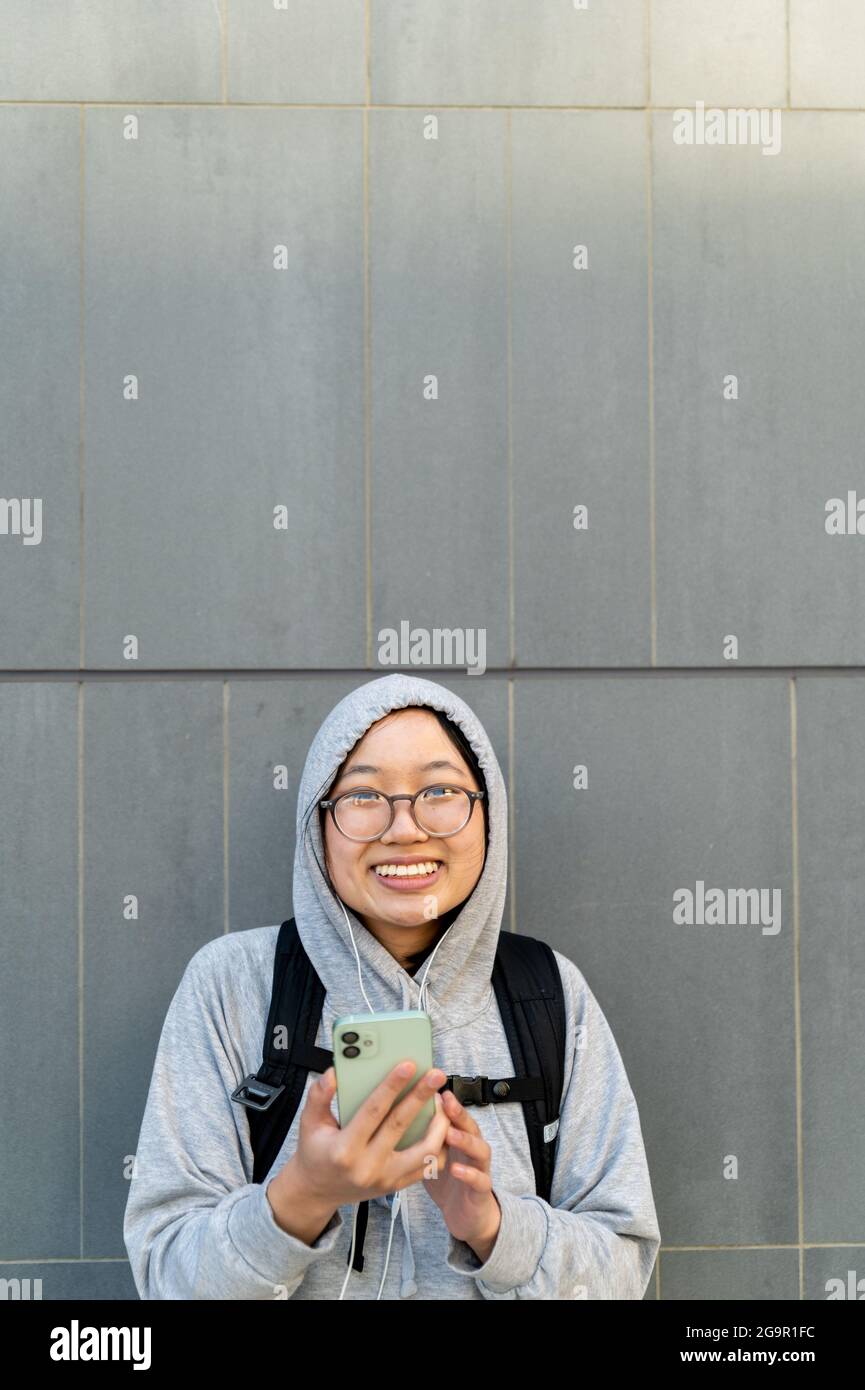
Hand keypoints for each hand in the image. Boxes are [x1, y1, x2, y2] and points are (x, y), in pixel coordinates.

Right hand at [267, 1061, 449, 1241]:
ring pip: (425, 1151)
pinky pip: (427, 1166)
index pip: (373, 1111)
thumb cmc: (315, 1152)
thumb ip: (319, 1096)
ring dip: (439, 1124)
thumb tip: (333, 1074)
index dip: (391, 1086)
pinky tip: (440, 1125)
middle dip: (421, 1096)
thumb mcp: (309, 1123)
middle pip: (401, 1125)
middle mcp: (367, 1166)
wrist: (317, 1192)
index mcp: (344, 1149)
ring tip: (441, 1102)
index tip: (408, 1065)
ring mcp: (385, 1179)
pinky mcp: (396, 1185)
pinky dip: (439, 1145)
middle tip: (437, 1074)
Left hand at [421, 1087, 501, 1261]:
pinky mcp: (481, 1191)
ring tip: (449, 1133)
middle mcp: (472, 1149)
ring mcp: (480, 1168)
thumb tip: (390, 1114)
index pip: (455, 1115)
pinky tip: (456, 1168)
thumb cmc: (444, 1180)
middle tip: (446, 1101)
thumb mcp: (430, 1156)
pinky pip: (480, 1181)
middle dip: (458, 1112)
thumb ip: (420, 1137)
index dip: (445, 1102)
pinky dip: (470, 1174)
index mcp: (459, 1138)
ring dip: (465, 1139)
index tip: (432, 1087)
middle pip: (470, 1125)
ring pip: (480, 1149)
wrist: (467, 1215)